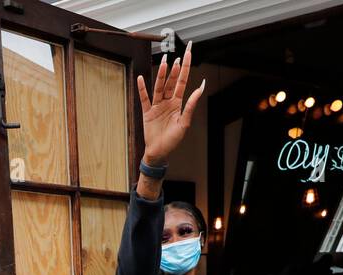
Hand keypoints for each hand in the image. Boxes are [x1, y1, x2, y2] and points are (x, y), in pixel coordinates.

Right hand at [137, 42, 204, 165]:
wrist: (159, 152)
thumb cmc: (173, 140)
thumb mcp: (185, 123)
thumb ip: (191, 105)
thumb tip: (200, 87)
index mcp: (177, 103)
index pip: (182, 82)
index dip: (186, 68)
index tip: (188, 54)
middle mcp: (167, 102)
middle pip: (171, 81)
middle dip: (176, 68)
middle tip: (179, 55)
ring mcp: (157, 106)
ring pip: (159, 87)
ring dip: (161, 75)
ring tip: (164, 62)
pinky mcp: (147, 113)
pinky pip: (144, 99)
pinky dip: (142, 89)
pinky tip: (141, 78)